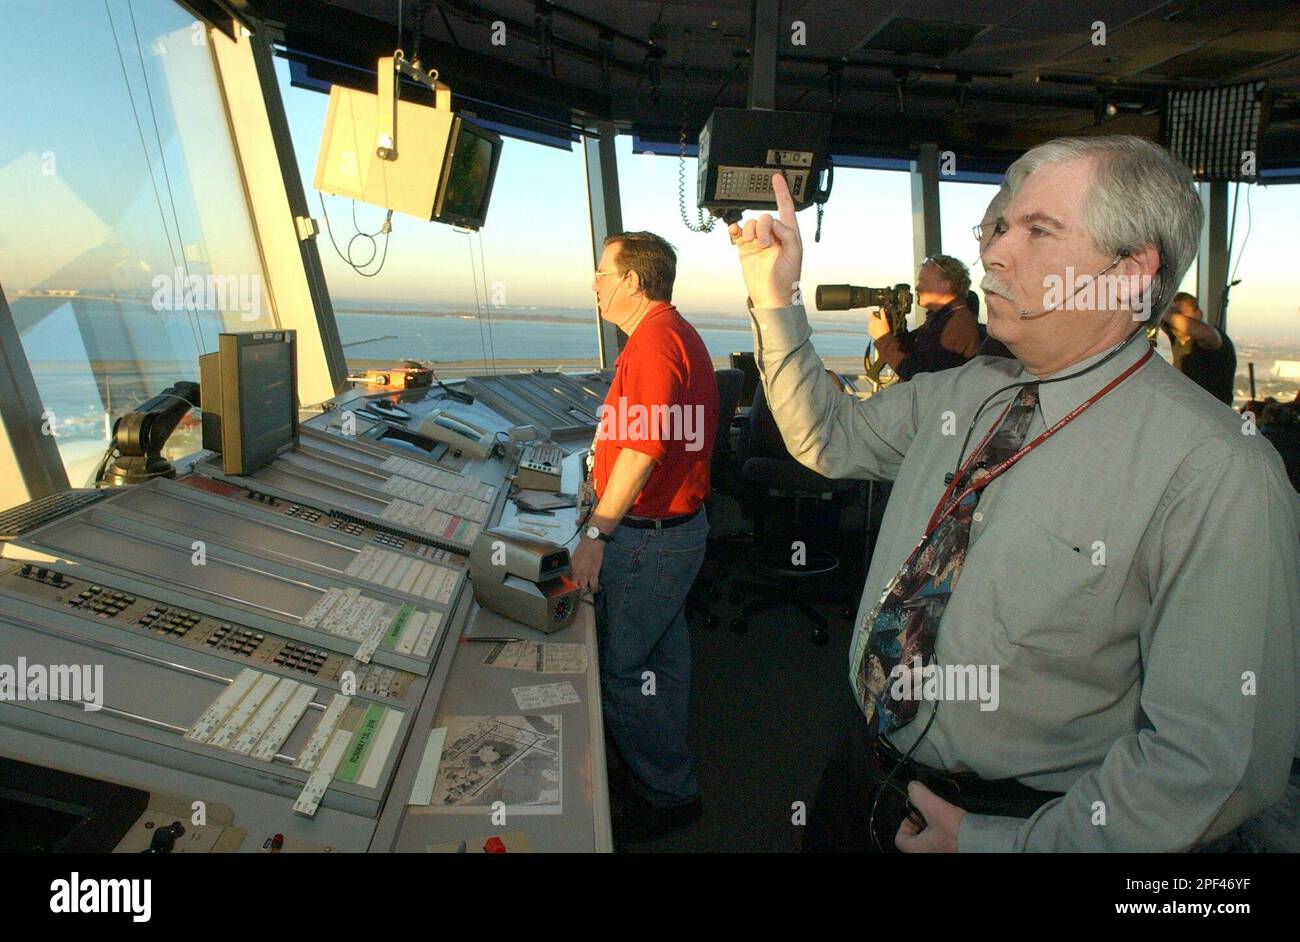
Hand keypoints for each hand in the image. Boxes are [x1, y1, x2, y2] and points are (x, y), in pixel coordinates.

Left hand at [570, 536, 604, 592]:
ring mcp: (586, 575)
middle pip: (575, 588)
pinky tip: (593, 589)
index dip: (569, 588)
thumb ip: (572, 568)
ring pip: (584, 589)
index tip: (570, 590)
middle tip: (578, 592)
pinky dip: (594, 589)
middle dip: (577, 591)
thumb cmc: (582, 549)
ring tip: (586, 590)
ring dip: (585, 590)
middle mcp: (577, 574)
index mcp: (571, 570)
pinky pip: (594, 586)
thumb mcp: (573, 558)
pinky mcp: (594, 574)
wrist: (591, 544)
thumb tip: (571, 573)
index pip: (568, 583)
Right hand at [728, 172, 802, 308]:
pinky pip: (737, 233)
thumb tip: (773, 223)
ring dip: (750, 231)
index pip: (786, 207)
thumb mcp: (794, 253)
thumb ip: (787, 233)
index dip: (782, 192)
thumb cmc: (787, 279)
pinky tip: (735, 233)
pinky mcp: (746, 249)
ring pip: (750, 224)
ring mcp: (758, 242)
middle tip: (764, 244)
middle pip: (764, 216)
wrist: (771, 297)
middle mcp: (773, 235)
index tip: (777, 178)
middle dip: (763, 227)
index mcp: (788, 234)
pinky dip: (734, 230)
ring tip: (754, 245)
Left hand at [867, 309, 891, 339]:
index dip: (875, 314)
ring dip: (873, 323)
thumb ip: (882, 314)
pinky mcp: (869, 332)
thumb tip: (882, 309)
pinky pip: (870, 328)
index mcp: (873, 319)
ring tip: (879, 326)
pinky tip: (877, 330)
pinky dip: (873, 328)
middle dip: (874, 319)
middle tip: (879, 320)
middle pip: (870, 319)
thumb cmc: (884, 329)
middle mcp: (870, 323)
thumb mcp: (885, 320)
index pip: (871, 314)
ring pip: (870, 324)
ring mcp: (869, 328)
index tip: (878, 315)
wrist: (883, 338)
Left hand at [894, 781, 964, 852]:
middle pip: (915, 839)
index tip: (915, 814)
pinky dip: (943, 831)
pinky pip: (941, 841)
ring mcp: (940, 852)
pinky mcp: (953, 850)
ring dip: (932, 827)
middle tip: (929, 813)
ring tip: (941, 815)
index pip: (900, 839)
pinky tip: (952, 822)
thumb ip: (919, 795)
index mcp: (917, 849)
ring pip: (929, 840)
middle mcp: (927, 854)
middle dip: (920, 824)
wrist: (981, 841)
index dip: (904, 824)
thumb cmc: (954, 830)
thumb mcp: (934, 808)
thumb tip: (912, 786)